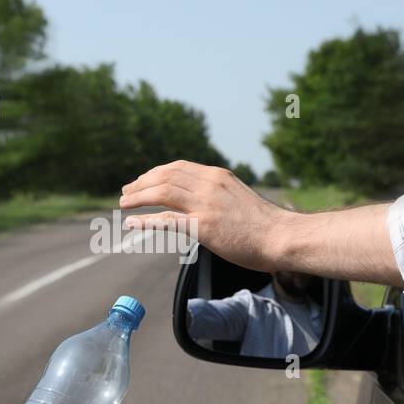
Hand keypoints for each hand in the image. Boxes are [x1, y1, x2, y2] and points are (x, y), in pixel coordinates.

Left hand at [118, 160, 287, 270]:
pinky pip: (167, 219)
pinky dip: (146, 220)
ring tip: (123, 204)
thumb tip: (200, 203)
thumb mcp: (238, 198)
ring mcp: (206, 204)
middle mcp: (209, 185)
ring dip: (138, 197)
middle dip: (141, 183)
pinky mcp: (204, 226)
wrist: (281, 237)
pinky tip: (132, 223)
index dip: (155, 173)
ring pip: (161, 192)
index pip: (178, 167)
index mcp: (217, 176)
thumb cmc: (263, 225)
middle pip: (164, 177)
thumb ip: (218, 196)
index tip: (142, 181)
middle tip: (125, 193)